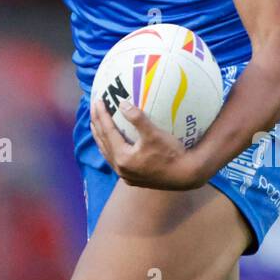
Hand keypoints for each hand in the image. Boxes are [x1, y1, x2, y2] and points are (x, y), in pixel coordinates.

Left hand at [89, 97, 203, 189]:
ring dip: (101, 138)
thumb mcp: (154, 134)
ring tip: (96, 125)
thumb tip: (122, 104)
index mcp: (123, 157)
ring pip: (107, 153)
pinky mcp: (133, 179)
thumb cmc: (171, 154)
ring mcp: (126, 175)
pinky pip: (115, 161)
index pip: (107, 131)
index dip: (101, 114)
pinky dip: (110, 150)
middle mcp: (121, 168)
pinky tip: (112, 145)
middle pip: (103, 142)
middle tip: (93, 108)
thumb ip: (137, 118)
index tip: (97, 100)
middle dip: (97, 124)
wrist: (185, 175)